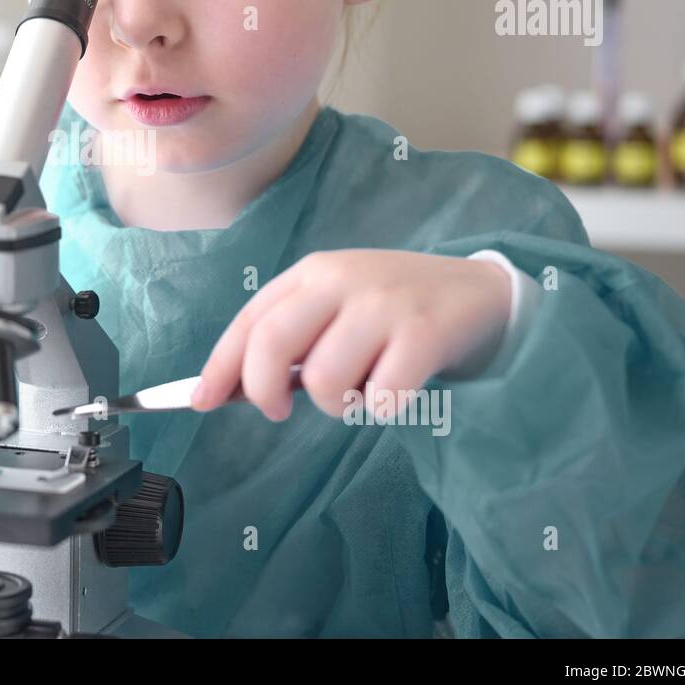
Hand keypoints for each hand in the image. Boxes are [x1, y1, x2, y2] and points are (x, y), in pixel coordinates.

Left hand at [191, 250, 510, 420]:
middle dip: (262, 391)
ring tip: (363, 388)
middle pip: (271, 345)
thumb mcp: (338, 305)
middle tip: (278, 411)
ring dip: (338, 405)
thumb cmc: (396, 309)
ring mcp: (384, 305)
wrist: (483, 292)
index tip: (200, 401)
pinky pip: (380, 399)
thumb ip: (293, 336)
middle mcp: (342, 281)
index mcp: (313, 273)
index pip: (250, 322)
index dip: (220, 366)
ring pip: (325, 382)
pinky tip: (397, 390)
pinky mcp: (425, 333)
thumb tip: (231, 389)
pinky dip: (383, 409)